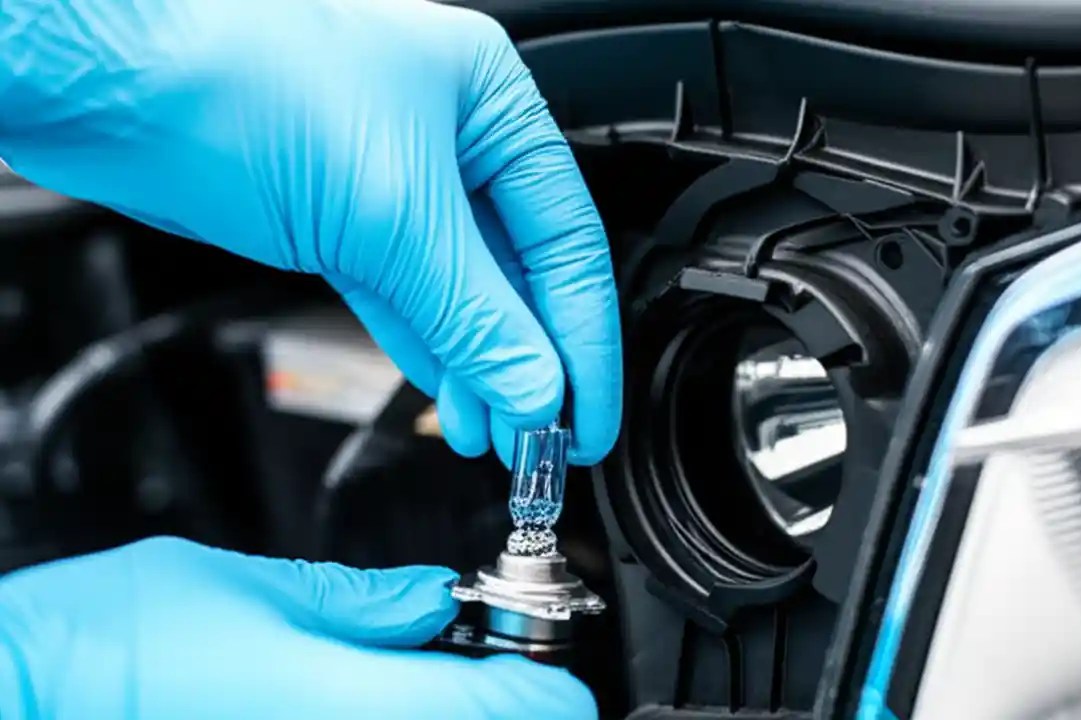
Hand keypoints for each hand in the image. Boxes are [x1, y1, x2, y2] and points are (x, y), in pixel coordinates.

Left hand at [0, 0, 621, 465]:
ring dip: (481, 365)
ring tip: (495, 433)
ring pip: (461, 290)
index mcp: (490, 99)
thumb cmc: (241, 80)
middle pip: (517, 270)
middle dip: (531, 360)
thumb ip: (477, 318)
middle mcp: (450, 133)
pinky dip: (429, 345)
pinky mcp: (338, 214)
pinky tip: (450, 392)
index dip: (582, 338)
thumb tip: (536, 391)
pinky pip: (405, 293)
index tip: (587, 414)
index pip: (567, 239)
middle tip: (542, 438)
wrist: (109, 80)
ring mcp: (391, 176)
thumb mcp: (393, 217)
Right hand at [0, 536, 596, 718]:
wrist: (19, 697)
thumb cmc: (106, 645)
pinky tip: (362, 697)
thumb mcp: (252, 588)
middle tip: (483, 656)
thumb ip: (360, 599)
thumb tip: (430, 599)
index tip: (553, 662)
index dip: (554, 684)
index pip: (520, 710)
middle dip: (503, 699)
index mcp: (362, 705)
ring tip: (420, 668)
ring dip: (451, 710)